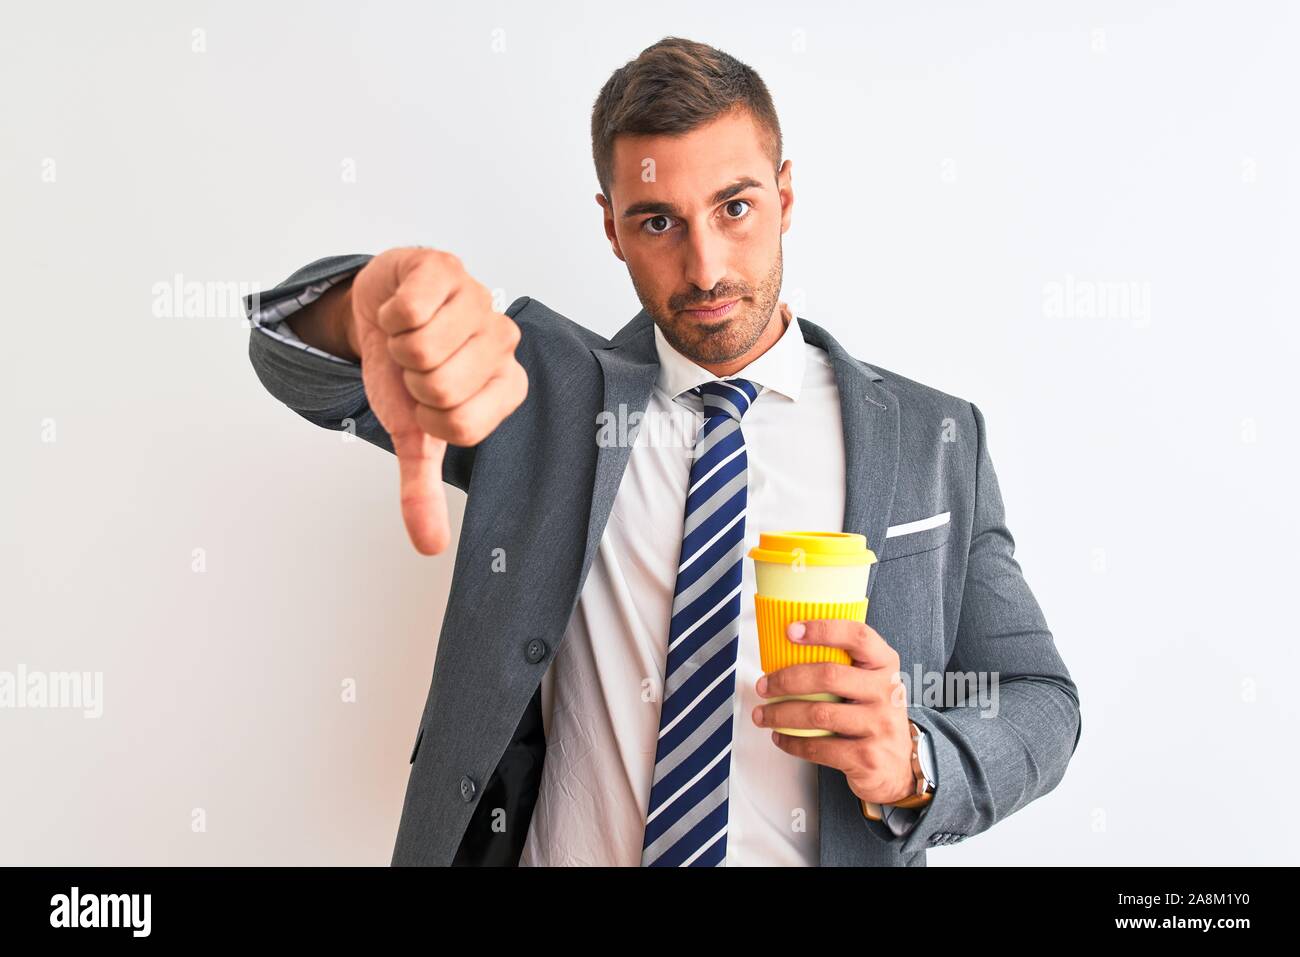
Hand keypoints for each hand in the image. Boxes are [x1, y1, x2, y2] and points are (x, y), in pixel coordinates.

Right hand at [349, 246, 527, 554]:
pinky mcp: (447, 267)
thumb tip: (429, 545)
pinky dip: (387, 315)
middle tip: (414, 365)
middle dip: (410, 380)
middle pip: (441, 387)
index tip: (425, 401)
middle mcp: (504, 343)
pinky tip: (399, 310)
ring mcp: (480, 300)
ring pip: (423, 347)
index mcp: (506, 387)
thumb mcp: (414, 432)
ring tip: (407, 337)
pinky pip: (409, 309)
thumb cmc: (405, 370)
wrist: (378, 310)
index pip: (462, 426)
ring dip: (397, 346)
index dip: (427, 418)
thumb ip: (422, 487)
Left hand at [752, 619, 916, 805]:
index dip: (823, 630)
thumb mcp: (871, 684)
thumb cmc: (875, 717)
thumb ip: (845, 666)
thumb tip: (789, 651)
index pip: (858, 637)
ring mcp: (879, 726)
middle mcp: (887, 692)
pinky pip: (819, 747)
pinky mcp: (866, 757)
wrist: (898, 766)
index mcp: (885, 665)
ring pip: (818, 714)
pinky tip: (781, 737)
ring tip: (763, 715)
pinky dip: (792, 742)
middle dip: (786, 679)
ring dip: (781, 714)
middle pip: (829, 675)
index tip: (792, 630)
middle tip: (764, 685)